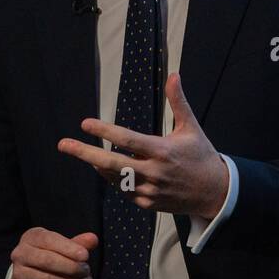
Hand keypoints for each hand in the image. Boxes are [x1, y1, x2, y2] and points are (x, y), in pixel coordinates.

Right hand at [9, 227, 97, 278]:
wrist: (28, 278)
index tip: (85, 255)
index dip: (68, 248)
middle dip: (71, 267)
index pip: (49, 240)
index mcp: (31, 237)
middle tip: (87, 271)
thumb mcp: (62, 246)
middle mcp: (21, 254)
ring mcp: (19, 274)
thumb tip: (93, 239)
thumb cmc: (49, 256)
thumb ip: (78, 243)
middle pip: (48, 261)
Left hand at [58, 73, 228, 218]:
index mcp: (163, 151)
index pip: (127, 140)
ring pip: (114, 178)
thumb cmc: (201, 155)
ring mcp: (150, 190)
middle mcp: (154, 172)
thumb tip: (173, 74)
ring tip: (83, 153)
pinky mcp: (148, 204)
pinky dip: (113, 179)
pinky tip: (104, 169)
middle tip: (63, 144)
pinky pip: (124, 191)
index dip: (104, 131)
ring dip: (97, 165)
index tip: (85, 123)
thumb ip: (178, 101)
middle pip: (111, 163)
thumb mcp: (190, 127)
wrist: (215, 192)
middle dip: (84, 153)